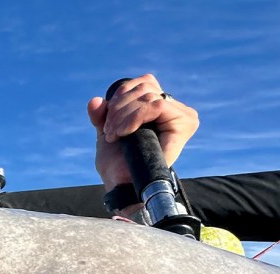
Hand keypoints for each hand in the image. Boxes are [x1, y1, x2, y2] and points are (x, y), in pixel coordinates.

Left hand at [87, 74, 198, 188]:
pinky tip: (125, 133)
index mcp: (159, 107)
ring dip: (124, 115)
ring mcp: (182, 116)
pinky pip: (156, 106)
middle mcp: (175, 109)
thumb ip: (102, 114)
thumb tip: (95, 101)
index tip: (107, 123)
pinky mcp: (185, 123)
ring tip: (115, 135)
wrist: (123, 185)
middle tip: (110, 131)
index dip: (121, 97)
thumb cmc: (118, 163)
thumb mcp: (107, 131)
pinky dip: (135, 117)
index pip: (144, 82)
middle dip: (119, 108)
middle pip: (145, 87)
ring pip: (149, 97)